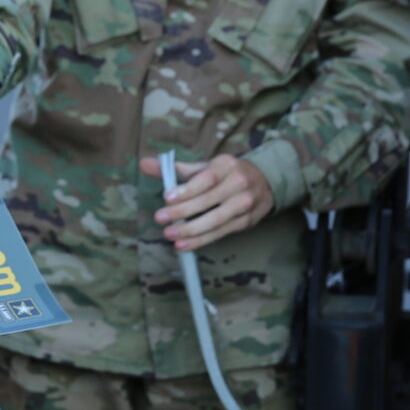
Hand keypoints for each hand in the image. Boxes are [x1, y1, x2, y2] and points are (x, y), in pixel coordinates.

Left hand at [143, 153, 275, 251]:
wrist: (265, 182)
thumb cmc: (226, 174)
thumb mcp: (205, 167)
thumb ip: (175, 168)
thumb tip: (144, 164)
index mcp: (226, 165)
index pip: (207, 178)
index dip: (187, 189)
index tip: (167, 197)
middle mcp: (238, 183)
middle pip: (208, 201)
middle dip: (182, 211)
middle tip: (160, 218)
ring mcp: (244, 204)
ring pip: (215, 220)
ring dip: (190, 230)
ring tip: (169, 235)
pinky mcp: (246, 222)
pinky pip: (220, 233)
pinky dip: (201, 240)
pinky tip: (184, 244)